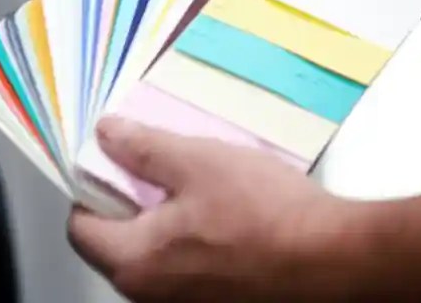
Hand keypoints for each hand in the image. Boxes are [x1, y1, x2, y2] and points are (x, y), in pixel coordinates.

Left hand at [68, 118, 354, 301]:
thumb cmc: (268, 217)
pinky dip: (194, 244)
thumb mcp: (197, 161)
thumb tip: (107, 135)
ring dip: (165, 224)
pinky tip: (225, 217)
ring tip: (198, 189)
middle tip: (157, 170)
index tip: (110, 164)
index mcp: (135, 263)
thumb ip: (142, 148)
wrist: (340, 262)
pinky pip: (188, 272)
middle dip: (129, 205)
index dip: (90, 190)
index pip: (80, 229)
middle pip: (116, 246)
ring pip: (155, 259)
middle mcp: (152, 296)